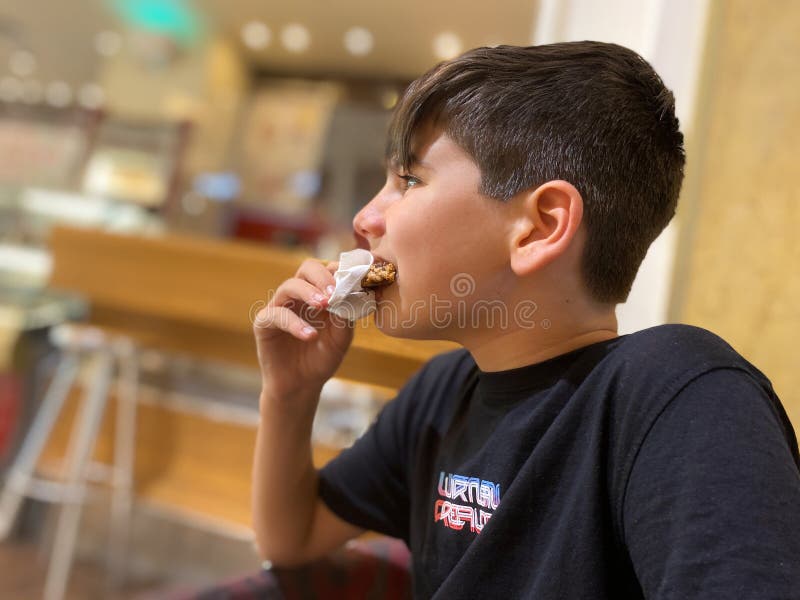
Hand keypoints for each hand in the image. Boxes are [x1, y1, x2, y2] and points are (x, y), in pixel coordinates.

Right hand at [253, 259, 353, 402]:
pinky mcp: (264, 323)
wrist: (301, 386)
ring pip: (290, 286)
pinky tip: (310, 335)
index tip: (353, 279)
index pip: (328, 270)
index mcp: (319, 295)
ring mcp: (280, 307)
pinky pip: (277, 315)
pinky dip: (295, 323)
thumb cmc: (321, 359)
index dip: (340, 271)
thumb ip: (345, 317)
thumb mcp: (341, 339)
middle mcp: (298, 297)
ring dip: (308, 292)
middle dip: (322, 276)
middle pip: (307, 268)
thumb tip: (348, 295)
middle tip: (335, 291)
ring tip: (324, 305)